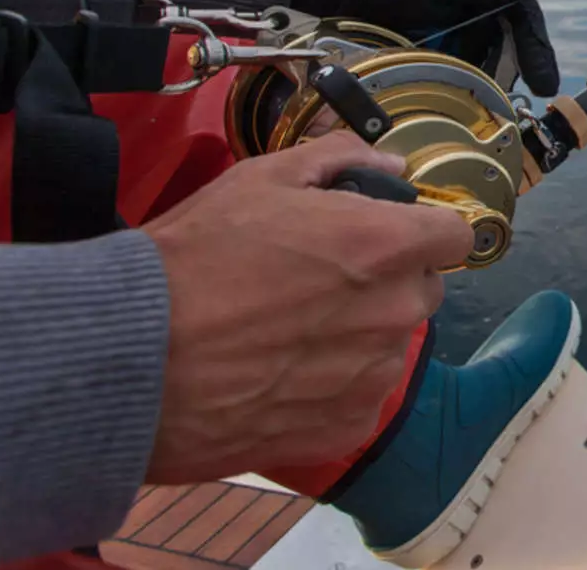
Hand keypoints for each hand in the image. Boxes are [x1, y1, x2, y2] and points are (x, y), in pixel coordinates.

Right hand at [142, 132, 473, 482]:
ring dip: (360, 335)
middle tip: (319, 281)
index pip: (455, 235)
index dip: (425, 230)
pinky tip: (279, 375)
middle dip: (387, 281)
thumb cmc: (192, 260)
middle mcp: (395, 311)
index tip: (393, 235)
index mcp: (385, 245)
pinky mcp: (347, 425)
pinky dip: (333, 388)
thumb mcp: (260, 179)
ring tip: (286, 332)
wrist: (131, 357)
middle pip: (423, 289)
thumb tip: (393, 165)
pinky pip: (360, 396)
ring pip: (392, 344)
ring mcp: (374, 374)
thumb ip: (342, 161)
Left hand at [291, 0, 559, 95]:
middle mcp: (471, 13)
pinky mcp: (428, 53)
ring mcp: (450, 34)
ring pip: (484, 64)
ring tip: (497, 111)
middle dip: (518, 74)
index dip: (538, 50)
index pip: (523, 20)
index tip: (546, 82)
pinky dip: (464, 90)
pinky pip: (456, 74)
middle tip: (522, 102)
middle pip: (508, 47)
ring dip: (492, 86)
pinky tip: (466, 107)